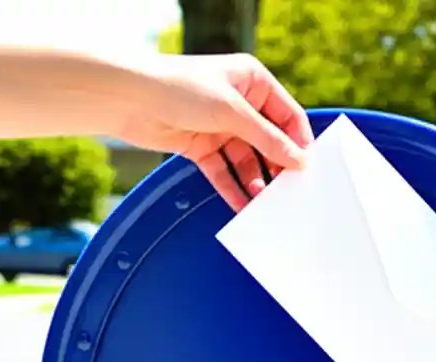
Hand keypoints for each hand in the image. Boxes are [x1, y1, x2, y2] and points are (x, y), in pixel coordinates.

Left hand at [111, 53, 313, 211]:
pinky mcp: (200, 145)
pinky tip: (242, 205)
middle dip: (277, 166)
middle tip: (289, 191)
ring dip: (255, 181)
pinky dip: (232, 188)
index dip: (298, 141)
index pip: (287, 114)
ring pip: (246, 159)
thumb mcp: (232, 112)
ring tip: (264, 203)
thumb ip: (268, 138)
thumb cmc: (180, 88)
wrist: (129, 98)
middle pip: (268, 140)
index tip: (306, 168)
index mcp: (253, 81)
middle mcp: (239, 103)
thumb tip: (299, 159)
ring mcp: (219, 126)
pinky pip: (223, 171)